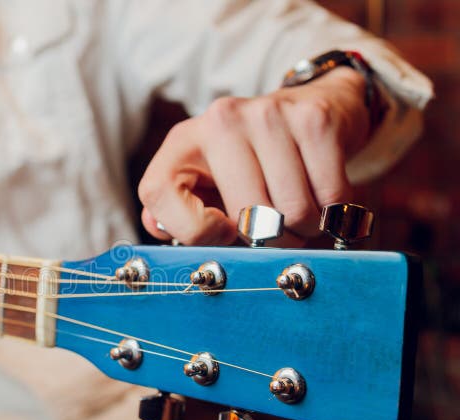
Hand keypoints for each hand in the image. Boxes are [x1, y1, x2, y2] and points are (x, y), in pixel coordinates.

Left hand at [138, 67, 370, 245]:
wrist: (311, 104)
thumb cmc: (251, 163)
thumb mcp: (205, 186)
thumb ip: (176, 217)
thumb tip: (157, 229)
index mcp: (181, 142)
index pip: (158, 196)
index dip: (193, 231)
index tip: (224, 233)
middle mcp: (219, 121)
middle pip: (246, 218)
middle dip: (269, 242)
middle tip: (276, 233)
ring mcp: (268, 115)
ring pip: (293, 213)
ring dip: (304, 230)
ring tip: (299, 215)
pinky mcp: (314, 119)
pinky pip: (331, 197)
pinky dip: (333, 214)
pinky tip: (323, 199)